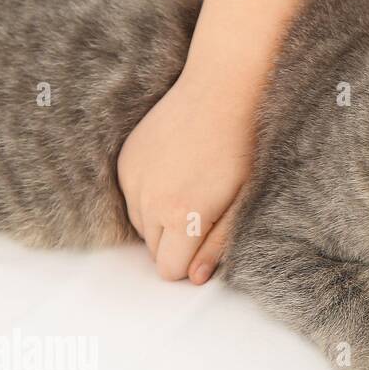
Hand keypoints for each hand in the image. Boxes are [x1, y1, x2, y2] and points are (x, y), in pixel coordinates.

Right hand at [117, 73, 254, 283]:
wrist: (221, 92)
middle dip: (176, 242)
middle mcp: (149, 202)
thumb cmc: (242, 147)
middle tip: (205, 212)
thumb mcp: (242, 201)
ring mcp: (133, 179)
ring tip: (191, 189)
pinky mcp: (126, 161)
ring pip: (141, 224)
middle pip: (154, 249)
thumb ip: (218, 243)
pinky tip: (176, 172)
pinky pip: (131, 196)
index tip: (206, 242)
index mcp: (182, 217)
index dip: (189, 262)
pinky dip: (148, 194)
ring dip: (161, 219)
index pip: (169, 269)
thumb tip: (194, 278)